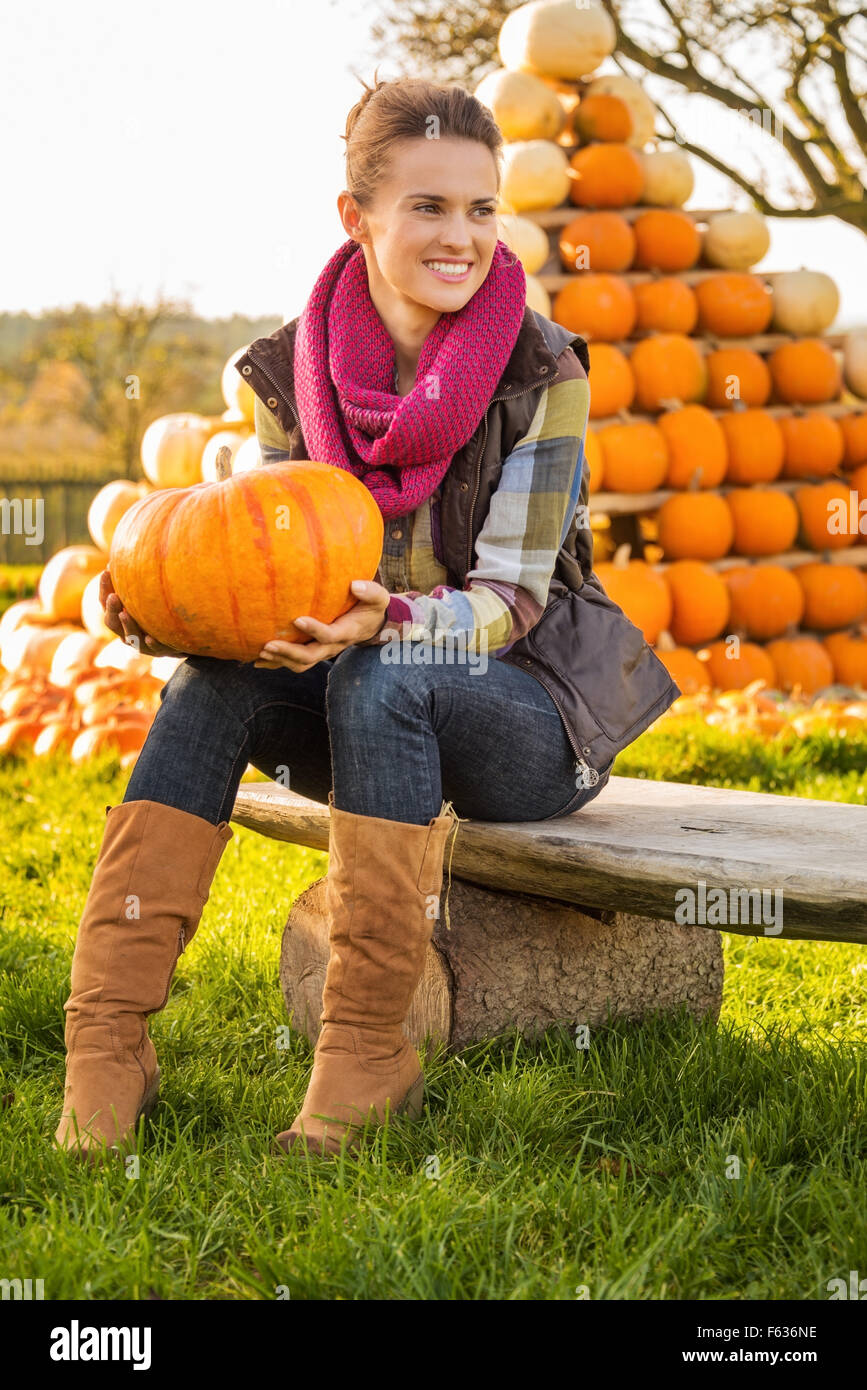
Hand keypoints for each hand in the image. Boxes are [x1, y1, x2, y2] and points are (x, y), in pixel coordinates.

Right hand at [99, 569, 186, 657]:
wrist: (184, 634)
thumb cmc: (160, 607)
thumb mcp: (149, 591)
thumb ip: (141, 575)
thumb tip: (139, 541)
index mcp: (120, 614)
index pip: (105, 601)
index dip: (104, 588)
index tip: (107, 571)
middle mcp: (126, 630)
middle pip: (111, 621)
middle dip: (111, 608)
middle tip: (114, 596)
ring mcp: (141, 643)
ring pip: (128, 637)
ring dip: (126, 625)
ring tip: (126, 614)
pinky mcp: (158, 651)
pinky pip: (154, 650)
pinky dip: (151, 644)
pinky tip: (151, 637)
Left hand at [254, 579, 389, 671]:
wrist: (372, 625)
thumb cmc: (371, 606)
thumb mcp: (378, 597)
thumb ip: (370, 591)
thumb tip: (355, 584)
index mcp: (346, 632)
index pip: (329, 635)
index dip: (314, 630)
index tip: (297, 619)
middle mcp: (333, 646)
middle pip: (309, 656)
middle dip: (288, 652)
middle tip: (267, 644)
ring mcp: (323, 651)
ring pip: (301, 664)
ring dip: (280, 660)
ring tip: (260, 652)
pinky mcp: (314, 651)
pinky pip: (295, 663)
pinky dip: (276, 663)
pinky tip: (257, 660)